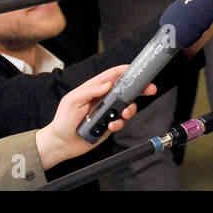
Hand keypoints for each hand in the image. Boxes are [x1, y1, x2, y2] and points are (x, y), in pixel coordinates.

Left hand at [33, 65, 157, 168]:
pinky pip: (121, 121)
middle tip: (150, 89)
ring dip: (130, 109)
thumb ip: (90, 90)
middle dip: (139, 88)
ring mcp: (108, 111)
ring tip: (125, 114)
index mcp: (94, 88)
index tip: (136, 69)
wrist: (62, 143)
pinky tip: (111, 125)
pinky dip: (119, 123)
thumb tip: (108, 83)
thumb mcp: (73, 101)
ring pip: (127, 106)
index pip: (113, 75)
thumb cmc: (63, 120)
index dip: (125, 70)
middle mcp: (103, 99)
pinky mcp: (110, 124)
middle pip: (125, 90)